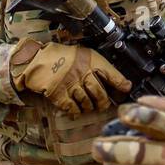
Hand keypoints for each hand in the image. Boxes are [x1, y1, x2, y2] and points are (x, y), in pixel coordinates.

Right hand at [9, 41, 131, 116]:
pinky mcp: (58, 94)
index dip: (120, 82)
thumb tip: (111, 77)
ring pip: (86, 100)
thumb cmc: (61, 56)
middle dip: (103, 101)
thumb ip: (94, 64)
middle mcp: (81, 71)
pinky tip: (77, 111)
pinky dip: (76, 111)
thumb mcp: (81, 53)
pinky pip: (71, 106)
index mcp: (89, 60)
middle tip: (105, 105)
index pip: (109, 72)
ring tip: (91, 107)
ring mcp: (70, 83)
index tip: (127, 88)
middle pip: (99, 91)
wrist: (37, 60)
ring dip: (90, 106)